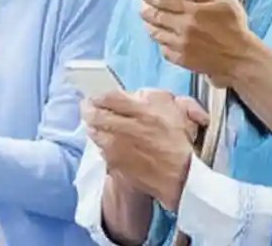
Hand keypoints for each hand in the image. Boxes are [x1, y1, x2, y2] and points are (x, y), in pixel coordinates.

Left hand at [83, 89, 208, 210]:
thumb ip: (159, 96)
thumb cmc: (184, 142)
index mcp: (142, 110)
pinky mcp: (115, 163)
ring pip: (94, 132)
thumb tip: (138, 94)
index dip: (100, 96)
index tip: (97, 97)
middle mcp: (125, 127)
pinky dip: (100, 144)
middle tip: (87, 107)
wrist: (182, 176)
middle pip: (95, 114)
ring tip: (94, 124)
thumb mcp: (182, 109)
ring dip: (92, 126)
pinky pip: (100, 150)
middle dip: (88, 109)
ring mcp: (117, 147)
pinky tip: (105, 142)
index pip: (109, 97)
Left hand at [140, 0, 257, 86]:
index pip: (164, 0)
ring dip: (149, 25)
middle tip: (142, 4)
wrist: (239, 57)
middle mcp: (183, 28)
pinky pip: (164, 50)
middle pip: (156, 17)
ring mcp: (180, 46)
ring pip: (157, 34)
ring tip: (148, 20)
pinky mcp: (182, 60)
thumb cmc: (235, 27)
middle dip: (146, 9)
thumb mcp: (225, 0)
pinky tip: (162, 38)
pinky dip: (160, 42)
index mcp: (192, 12)